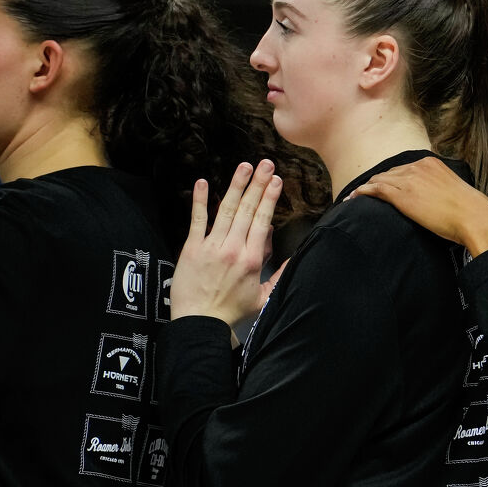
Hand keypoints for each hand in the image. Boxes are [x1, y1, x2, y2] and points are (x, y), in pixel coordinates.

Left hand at [171, 161, 281, 325]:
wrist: (200, 322)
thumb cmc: (232, 312)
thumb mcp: (264, 297)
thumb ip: (280, 276)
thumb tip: (295, 259)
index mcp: (252, 259)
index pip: (262, 221)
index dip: (269, 198)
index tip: (276, 181)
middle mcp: (233, 248)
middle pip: (248, 210)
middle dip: (258, 184)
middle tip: (265, 164)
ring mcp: (211, 246)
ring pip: (226, 210)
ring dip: (236, 186)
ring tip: (244, 166)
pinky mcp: (192, 248)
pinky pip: (197, 220)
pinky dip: (201, 201)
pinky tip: (204, 182)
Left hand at [351, 157, 487, 257]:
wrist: (475, 217)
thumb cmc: (471, 211)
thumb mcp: (455, 191)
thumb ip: (441, 189)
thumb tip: (436, 200)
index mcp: (432, 163)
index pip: (405, 168)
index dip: (393, 178)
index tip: (385, 186)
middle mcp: (419, 166)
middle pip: (390, 173)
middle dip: (378, 182)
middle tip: (367, 192)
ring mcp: (409, 179)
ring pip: (380, 180)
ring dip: (367, 188)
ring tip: (355, 196)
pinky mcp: (402, 195)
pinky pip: (375, 190)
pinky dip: (362, 192)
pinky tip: (353, 197)